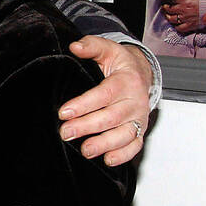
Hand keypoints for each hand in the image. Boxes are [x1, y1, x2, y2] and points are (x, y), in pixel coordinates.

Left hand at [59, 36, 152, 165]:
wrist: (142, 74)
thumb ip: (91, 46)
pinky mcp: (140, 130)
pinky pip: (135, 145)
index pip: (104, 95)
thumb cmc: (120, 64)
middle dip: (87, 126)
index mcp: (126, 82)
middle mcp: (135, 102)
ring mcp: (139, 118)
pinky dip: (123, 155)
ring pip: (124, 135)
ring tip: (85, 150)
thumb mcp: (107, 50)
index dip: (84, 104)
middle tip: (66, 133)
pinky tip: (107, 159)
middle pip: (111, 118)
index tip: (64, 112)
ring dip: (104, 144)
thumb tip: (75, 47)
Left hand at [160, 0, 201, 33]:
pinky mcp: (191, 25)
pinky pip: (180, 28)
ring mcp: (186, 17)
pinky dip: (177, 26)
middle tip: (165, 7)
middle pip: (168, 9)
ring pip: (172, 19)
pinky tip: (177, 24)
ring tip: (169, 15)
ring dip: (168, 17)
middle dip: (165, 7)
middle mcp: (183, 8)